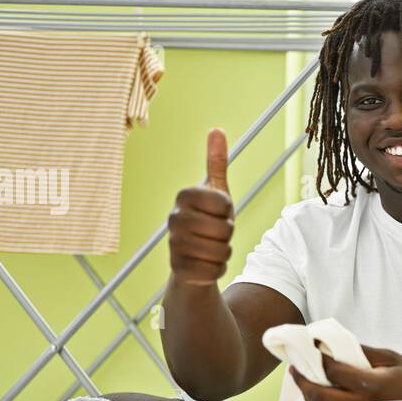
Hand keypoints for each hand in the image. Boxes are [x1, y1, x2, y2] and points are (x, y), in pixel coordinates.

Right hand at [168, 128, 233, 285]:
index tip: (219, 213)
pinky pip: (214, 270)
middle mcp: (174, 218)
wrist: (192, 257)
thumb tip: (217, 129)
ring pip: (221, 251)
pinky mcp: (178, 269)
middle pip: (224, 229)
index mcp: (184, 196)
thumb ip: (217, 162)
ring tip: (212, 247)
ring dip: (224, 252)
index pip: (224, 203)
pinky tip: (207, 264)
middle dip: (228, 234)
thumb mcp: (216, 191)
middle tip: (216, 233)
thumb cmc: (208, 220)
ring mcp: (173, 244)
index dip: (228, 211)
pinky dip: (218, 269)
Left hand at [289, 344, 401, 400]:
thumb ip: (362, 351)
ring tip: (304, 380)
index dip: (317, 357)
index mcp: (371, 384)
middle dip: (302, 382)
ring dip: (308, 396)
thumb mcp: (391, 358)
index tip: (309, 346)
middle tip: (295, 368)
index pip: (333, 370)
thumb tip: (333, 344)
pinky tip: (318, 395)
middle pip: (319, 397)